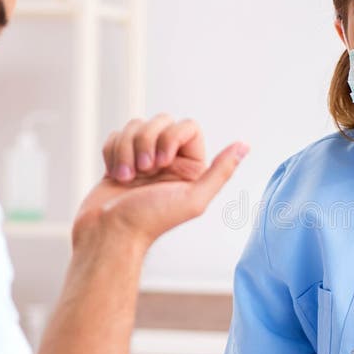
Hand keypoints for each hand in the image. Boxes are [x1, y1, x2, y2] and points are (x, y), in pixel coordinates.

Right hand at [73, 115, 248, 247]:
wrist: (108, 232)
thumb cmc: (150, 220)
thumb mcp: (194, 199)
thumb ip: (221, 172)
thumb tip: (245, 146)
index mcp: (191, 168)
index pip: (189, 126)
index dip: (171, 137)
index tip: (162, 162)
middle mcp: (169, 162)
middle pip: (161, 121)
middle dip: (146, 142)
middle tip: (144, 171)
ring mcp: (143, 159)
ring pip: (136, 126)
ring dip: (127, 150)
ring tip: (126, 177)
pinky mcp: (120, 161)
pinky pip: (117, 136)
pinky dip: (113, 153)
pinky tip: (115, 175)